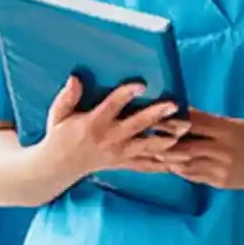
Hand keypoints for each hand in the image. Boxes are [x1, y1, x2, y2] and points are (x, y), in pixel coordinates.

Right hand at [40, 76, 191, 180]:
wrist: (58, 167)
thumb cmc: (59, 134)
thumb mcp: (58, 115)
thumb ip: (67, 97)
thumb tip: (75, 77)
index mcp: (93, 124)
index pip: (111, 106)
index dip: (125, 95)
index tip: (141, 84)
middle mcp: (110, 139)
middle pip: (136, 126)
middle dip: (156, 115)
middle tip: (174, 105)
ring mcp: (120, 154)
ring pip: (148, 148)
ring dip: (168, 140)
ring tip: (186, 130)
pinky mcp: (125, 164)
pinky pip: (148, 165)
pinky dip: (165, 163)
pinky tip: (184, 160)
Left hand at [155, 109, 243, 190]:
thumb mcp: (238, 124)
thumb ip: (212, 120)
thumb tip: (187, 110)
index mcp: (228, 130)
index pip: (196, 123)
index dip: (174, 121)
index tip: (157, 116)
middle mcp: (223, 150)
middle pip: (187, 145)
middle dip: (166, 142)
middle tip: (147, 136)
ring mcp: (221, 169)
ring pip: (187, 163)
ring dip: (169, 158)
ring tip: (152, 152)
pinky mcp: (220, 182)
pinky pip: (195, 176)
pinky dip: (181, 170)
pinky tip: (170, 165)